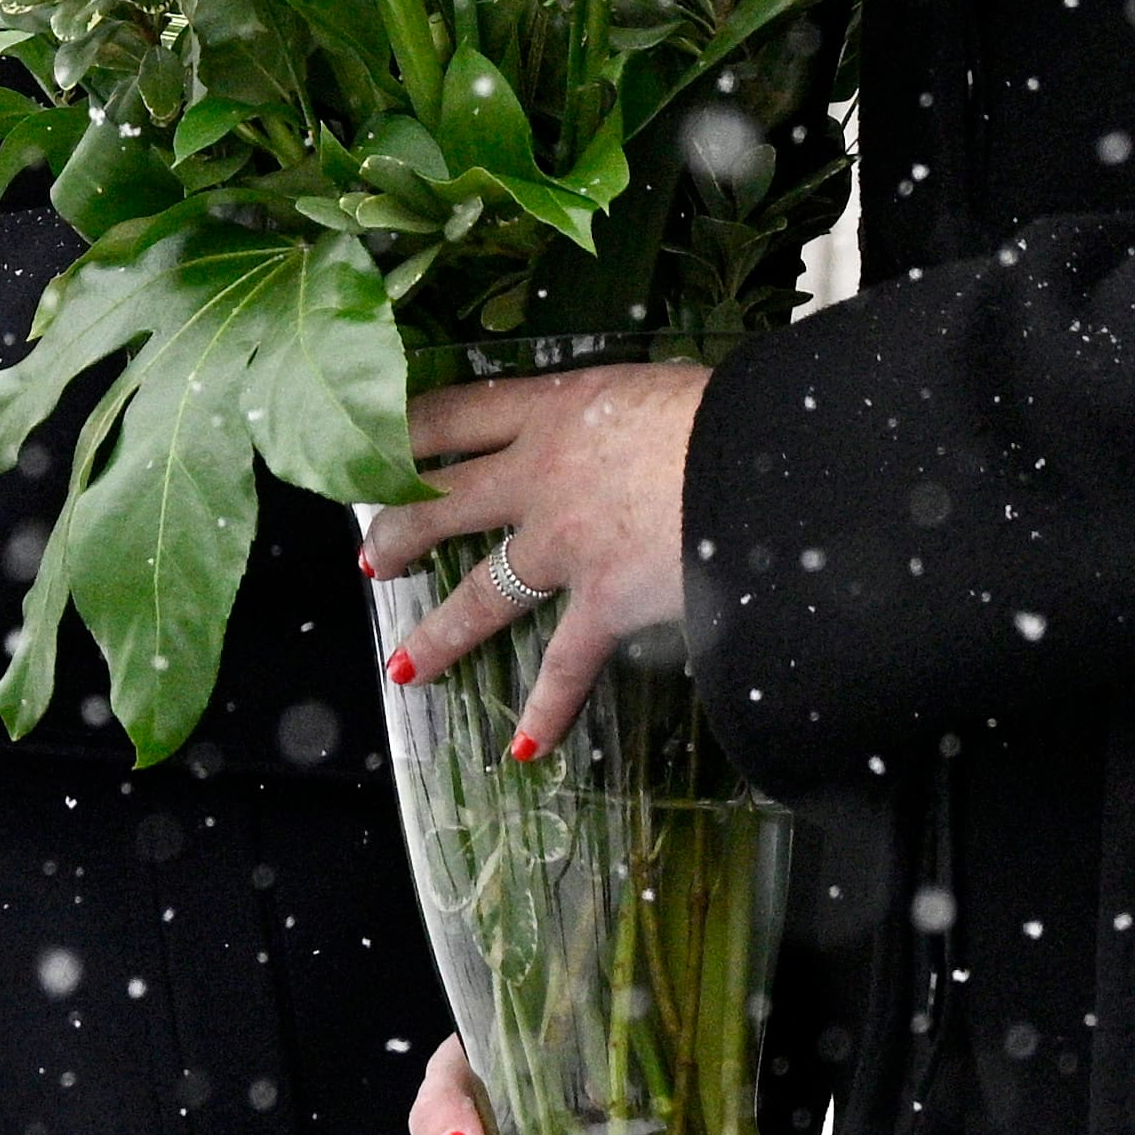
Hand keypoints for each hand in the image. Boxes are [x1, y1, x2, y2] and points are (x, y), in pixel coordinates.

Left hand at [363, 359, 706, 758]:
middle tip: (373, 556)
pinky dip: (547, 710)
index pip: (453, 412)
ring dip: (438, 634)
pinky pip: (564, 665)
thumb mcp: (653, 387)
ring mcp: (563, 544)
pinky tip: (523, 747)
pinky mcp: (602, 602)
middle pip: (441, 502)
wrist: (763, 460)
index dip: (404, 431)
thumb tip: (631, 425)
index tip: (371, 444)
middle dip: (399, 530)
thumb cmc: (726, 409)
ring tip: (402, 666)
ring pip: (479, 592)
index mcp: (553, 407)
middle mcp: (538, 476)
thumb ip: (618, 413)